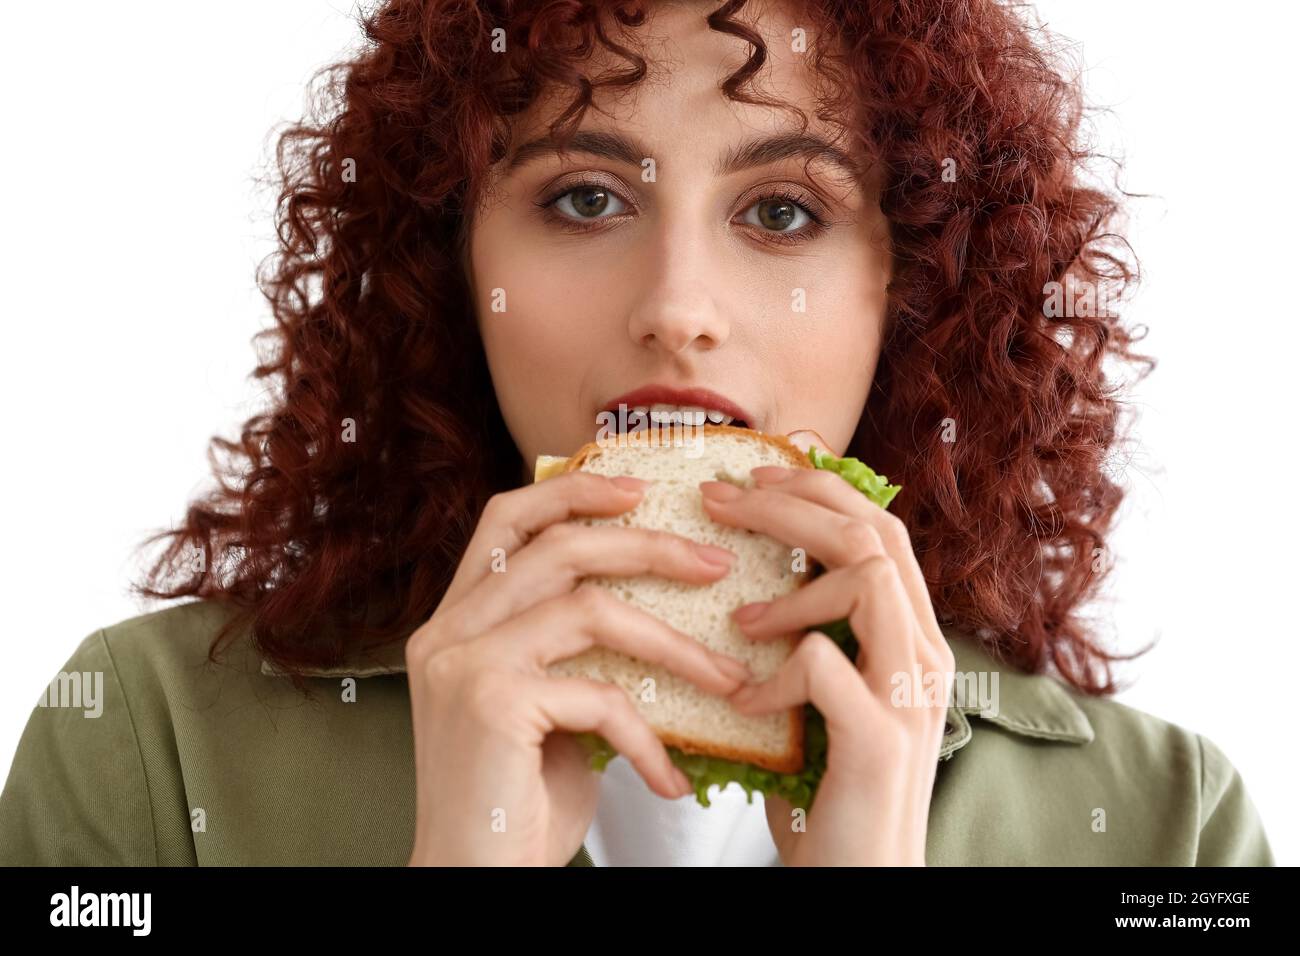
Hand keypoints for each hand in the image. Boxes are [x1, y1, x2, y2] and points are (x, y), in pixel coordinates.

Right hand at [404, 471, 751, 865]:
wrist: (472, 880)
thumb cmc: (516, 802)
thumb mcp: (546, 708)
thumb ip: (573, 651)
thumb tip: (656, 608)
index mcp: (456, 621)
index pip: (507, 520)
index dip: (573, 491)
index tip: (639, 490)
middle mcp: (448, 632)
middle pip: (558, 547)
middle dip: (648, 546)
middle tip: (714, 565)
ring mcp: (464, 664)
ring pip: (590, 609)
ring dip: (674, 645)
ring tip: (727, 677)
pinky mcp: (492, 704)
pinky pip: (599, 695)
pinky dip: (647, 738)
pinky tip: (668, 778)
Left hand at [698, 432, 953, 865]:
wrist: (860, 882)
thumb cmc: (831, 797)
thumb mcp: (824, 703)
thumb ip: (812, 646)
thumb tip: (750, 595)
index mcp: (909, 640)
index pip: (880, 531)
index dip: (817, 493)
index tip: (753, 482)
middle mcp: (923, 657)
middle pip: (875, 535)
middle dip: (794, 504)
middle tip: (725, 498)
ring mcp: (908, 695)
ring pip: (867, 578)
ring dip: (789, 589)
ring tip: (739, 621)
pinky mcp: (878, 738)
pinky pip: (822, 663)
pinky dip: (772, 674)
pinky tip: (744, 703)